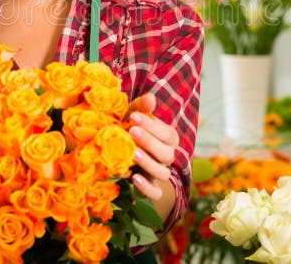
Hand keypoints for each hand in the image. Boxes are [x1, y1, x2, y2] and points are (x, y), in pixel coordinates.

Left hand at [127, 93, 177, 214]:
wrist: (122, 152)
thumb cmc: (131, 129)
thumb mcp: (134, 116)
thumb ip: (142, 107)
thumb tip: (151, 98)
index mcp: (168, 139)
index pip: (167, 133)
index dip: (152, 125)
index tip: (133, 116)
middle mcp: (167, 156)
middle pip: (167, 153)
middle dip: (149, 142)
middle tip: (132, 131)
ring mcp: (159, 173)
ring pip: (163, 173)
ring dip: (148, 163)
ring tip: (133, 153)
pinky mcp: (150, 189)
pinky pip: (156, 193)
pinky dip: (147, 188)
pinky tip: (134, 178)